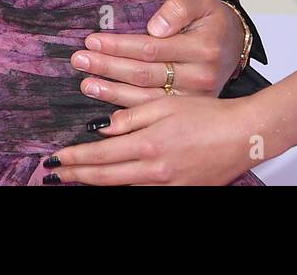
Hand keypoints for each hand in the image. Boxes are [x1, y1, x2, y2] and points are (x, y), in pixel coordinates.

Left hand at [45, 95, 260, 184]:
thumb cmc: (207, 114)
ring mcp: (167, 185)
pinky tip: (111, 181)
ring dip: (95, 183)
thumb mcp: (165, 105)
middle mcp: (154, 171)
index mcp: (148, 145)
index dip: (74, 158)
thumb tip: (101, 129)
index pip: (100, 156)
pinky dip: (122, 187)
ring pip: (122, 188)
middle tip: (53, 175)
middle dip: (76, 176)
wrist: (242, 136)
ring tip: (75, 177)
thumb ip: (131, 117)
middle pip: (105, 178)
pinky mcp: (180, 191)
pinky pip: (143, 191)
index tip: (55, 158)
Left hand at [69, 0, 246, 105]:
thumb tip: (154, 27)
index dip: (119, 45)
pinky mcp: (187, 110)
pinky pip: (153, 111)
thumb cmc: (211, 20)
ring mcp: (194, 98)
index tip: (92, 40)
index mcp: (202, 49)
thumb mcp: (201, 0)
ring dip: (112, 92)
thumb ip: (179, 8)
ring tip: (87, 84)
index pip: (151, 48)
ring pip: (146, 97)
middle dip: (108, 67)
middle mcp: (199, 77)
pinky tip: (106, 107)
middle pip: (144, 74)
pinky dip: (127, 110)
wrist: (234, 45)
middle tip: (80, 60)